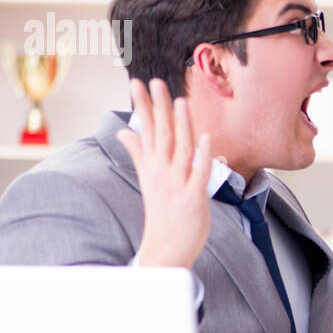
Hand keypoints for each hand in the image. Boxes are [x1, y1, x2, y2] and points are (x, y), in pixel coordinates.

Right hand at [115, 78, 212, 269]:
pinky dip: (203, 156)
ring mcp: (178, 184)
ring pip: (180, 149)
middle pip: (160, 134)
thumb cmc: (160, 213)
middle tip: (154, 82)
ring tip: (180, 100)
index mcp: (151, 166)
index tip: (137, 83)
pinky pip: (199, 173)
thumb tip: (125, 132)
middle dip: (158, 107)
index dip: (142, 106)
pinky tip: (207, 138)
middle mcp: (162, 172)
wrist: (165, 250)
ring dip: (181, 124)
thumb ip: (138, 153)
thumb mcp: (148, 180)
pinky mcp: (194, 198)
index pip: (146, 130)